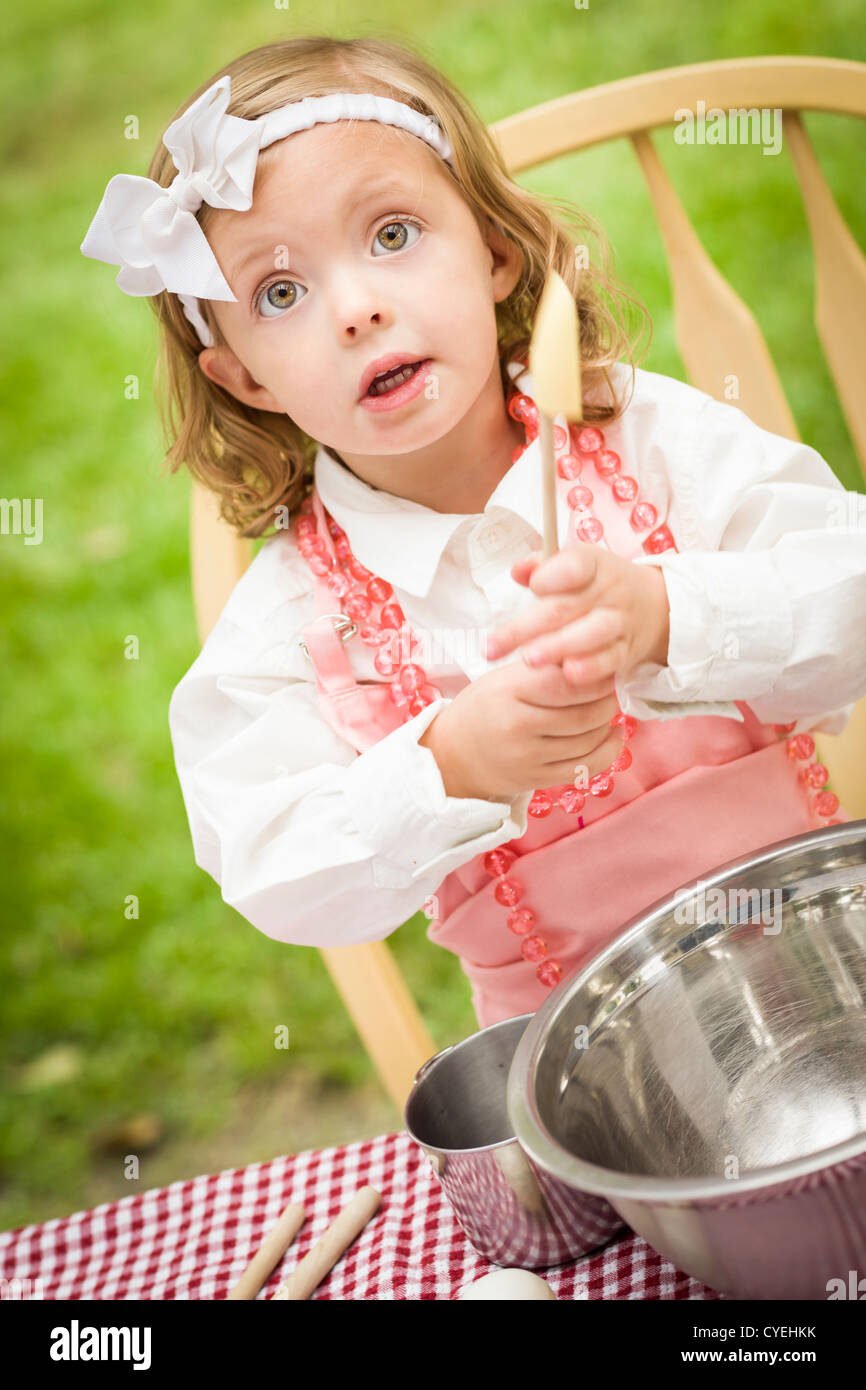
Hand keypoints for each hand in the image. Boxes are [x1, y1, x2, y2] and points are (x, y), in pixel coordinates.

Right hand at [418, 658, 625, 801]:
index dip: (593, 677)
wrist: (454, 756)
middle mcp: (517, 726)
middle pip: (583, 713)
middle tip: (610, 690)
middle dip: (606, 700)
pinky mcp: (537, 780)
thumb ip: (543, 669)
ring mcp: (528, 757)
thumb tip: (592, 658)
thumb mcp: (503, 678)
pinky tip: (612, 735)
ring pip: (589, 740)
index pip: (564, 682)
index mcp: (507, 692)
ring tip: (607, 710)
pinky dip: (608, 750)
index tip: (604, 670)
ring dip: (607, 723)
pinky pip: (585, 767)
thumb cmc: (483, 708)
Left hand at [485, 542, 669, 684]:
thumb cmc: (597, 585)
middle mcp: (608, 592)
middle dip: (526, 628)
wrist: (653, 607)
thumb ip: (542, 567)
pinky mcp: (626, 651)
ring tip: (529, 659)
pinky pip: (609, 661)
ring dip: (558, 647)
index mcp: (592, 564)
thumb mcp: (575, 566)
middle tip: (495, 645)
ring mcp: (618, 622)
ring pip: (590, 634)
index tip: (532, 586)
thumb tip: (517, 570)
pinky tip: (568, 675)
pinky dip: (591, 669)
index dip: (553, 576)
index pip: (574, 565)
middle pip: (565, 608)